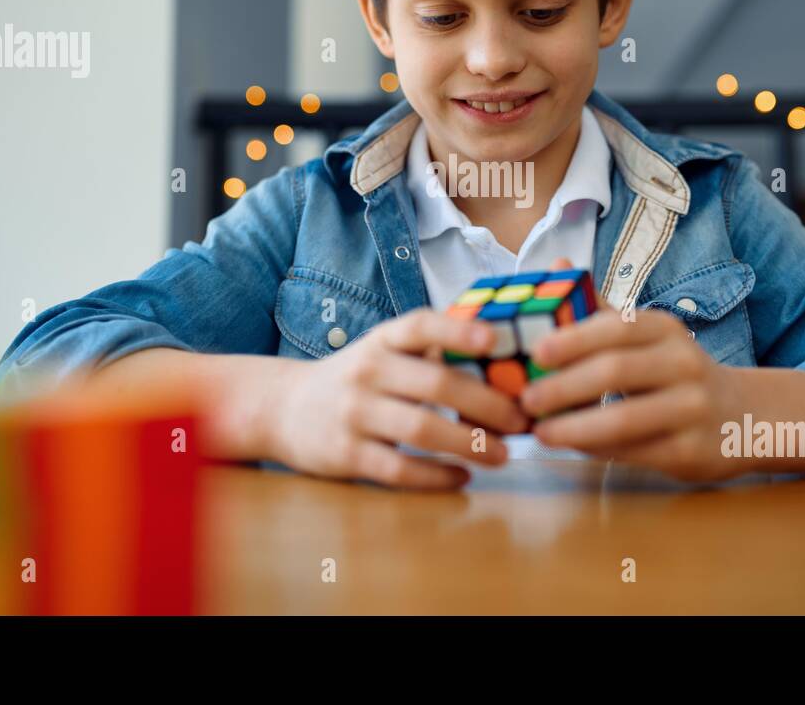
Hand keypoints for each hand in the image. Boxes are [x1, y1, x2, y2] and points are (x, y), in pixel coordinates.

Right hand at [271, 309, 530, 489]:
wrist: (283, 408)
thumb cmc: (356, 379)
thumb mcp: (383, 352)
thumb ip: (430, 353)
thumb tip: (503, 363)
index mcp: (382, 340)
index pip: (420, 326)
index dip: (457, 331)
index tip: (493, 339)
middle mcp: (367, 371)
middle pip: (436, 385)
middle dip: (487, 404)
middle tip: (521, 421)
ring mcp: (354, 413)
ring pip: (422, 430)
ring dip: (470, 444)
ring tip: (502, 456)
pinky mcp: (346, 454)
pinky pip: (399, 469)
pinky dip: (436, 476)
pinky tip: (461, 477)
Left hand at [520, 306, 741, 481]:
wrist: (744, 416)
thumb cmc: (675, 372)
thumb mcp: (648, 336)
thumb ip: (599, 310)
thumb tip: (557, 265)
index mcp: (666, 330)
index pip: (617, 326)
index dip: (574, 338)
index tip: (535, 351)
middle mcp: (684, 364)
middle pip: (616, 371)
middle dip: (563, 386)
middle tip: (526, 400)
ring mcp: (692, 409)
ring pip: (624, 419)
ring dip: (574, 427)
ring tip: (540, 433)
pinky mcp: (691, 452)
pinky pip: (634, 453)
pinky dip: (597, 450)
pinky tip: (572, 448)